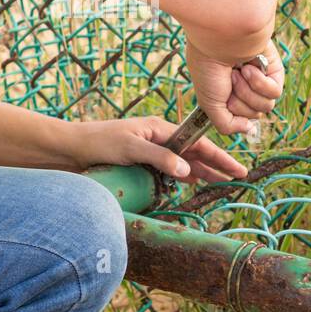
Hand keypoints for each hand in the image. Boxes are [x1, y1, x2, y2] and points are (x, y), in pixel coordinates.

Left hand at [70, 116, 249, 182]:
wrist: (72, 148)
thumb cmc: (99, 143)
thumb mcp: (131, 149)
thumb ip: (160, 159)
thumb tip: (188, 171)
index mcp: (159, 129)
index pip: (196, 144)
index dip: (219, 157)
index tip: (237, 168)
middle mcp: (158, 138)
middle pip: (194, 153)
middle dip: (216, 165)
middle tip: (239, 177)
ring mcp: (150, 150)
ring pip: (183, 162)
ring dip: (202, 172)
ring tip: (221, 182)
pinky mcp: (141, 162)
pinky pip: (168, 169)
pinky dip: (182, 176)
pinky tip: (191, 183)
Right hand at [185, 38, 283, 134]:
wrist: (219, 39)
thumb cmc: (209, 68)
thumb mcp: (209, 106)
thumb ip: (227, 125)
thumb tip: (250, 129)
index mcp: (230, 96)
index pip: (240, 120)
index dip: (231, 111)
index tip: (219, 94)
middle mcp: (246, 89)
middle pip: (253, 116)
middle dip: (238, 100)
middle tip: (228, 78)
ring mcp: (262, 81)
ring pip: (265, 107)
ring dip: (247, 90)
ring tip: (238, 71)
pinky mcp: (275, 72)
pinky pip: (275, 93)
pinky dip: (260, 82)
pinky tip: (249, 67)